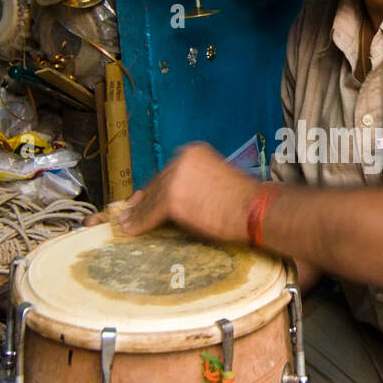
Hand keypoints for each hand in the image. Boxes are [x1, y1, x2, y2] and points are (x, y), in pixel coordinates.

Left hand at [86, 143, 259, 243]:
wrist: (256, 209)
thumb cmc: (245, 200)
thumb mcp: (216, 181)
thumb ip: (194, 185)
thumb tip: (175, 200)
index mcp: (193, 152)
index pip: (166, 173)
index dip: (152, 189)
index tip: (140, 199)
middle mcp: (180, 160)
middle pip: (155, 185)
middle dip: (141, 202)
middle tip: (128, 214)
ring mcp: (175, 179)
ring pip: (150, 200)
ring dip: (137, 215)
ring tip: (126, 224)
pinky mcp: (172, 200)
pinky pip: (151, 214)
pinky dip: (140, 224)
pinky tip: (131, 230)